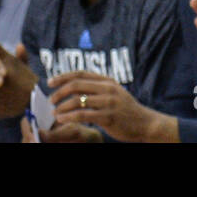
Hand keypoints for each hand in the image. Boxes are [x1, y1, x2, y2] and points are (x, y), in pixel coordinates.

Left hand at [49, 72, 176, 141]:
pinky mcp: (109, 117)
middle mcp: (107, 89)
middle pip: (76, 85)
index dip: (62, 76)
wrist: (146, 123)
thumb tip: (70, 89)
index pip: (80, 73)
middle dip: (59, 92)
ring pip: (78, 101)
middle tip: (51, 100)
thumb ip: (95, 89)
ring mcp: (108, 103)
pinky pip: (84, 115)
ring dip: (62, 107)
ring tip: (55, 113)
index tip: (50, 82)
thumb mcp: (112, 93)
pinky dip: (70, 117)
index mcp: (107, 80)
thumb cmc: (125, 109)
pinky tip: (62, 119)